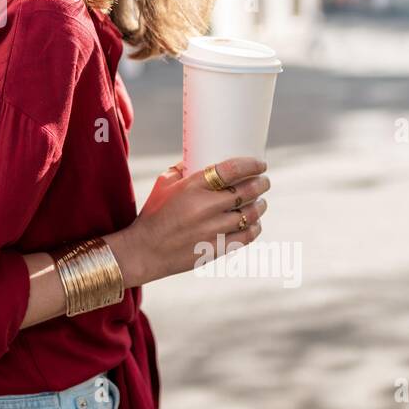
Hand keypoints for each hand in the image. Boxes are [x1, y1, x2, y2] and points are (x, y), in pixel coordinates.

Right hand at [122, 156, 269, 285]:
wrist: (145, 250)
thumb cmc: (153, 214)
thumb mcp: (162, 184)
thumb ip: (182, 169)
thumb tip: (199, 158)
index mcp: (192, 187)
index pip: (231, 170)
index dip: (251, 165)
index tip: (260, 164)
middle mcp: (206, 207)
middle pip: (247, 191)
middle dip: (261, 184)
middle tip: (263, 181)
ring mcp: (213, 229)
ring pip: (251, 214)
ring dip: (261, 205)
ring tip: (261, 201)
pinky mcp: (217, 248)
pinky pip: (247, 236)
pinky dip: (255, 227)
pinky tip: (254, 222)